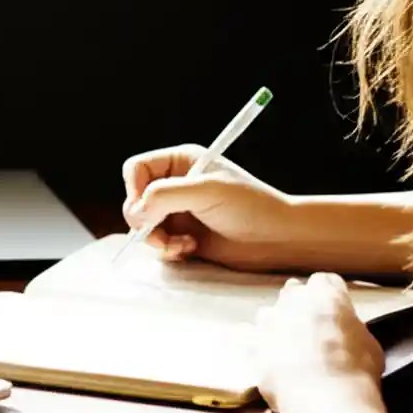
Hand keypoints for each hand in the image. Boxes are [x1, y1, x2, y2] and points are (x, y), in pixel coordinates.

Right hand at [121, 143, 296, 270]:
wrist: (279, 239)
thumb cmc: (251, 206)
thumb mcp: (206, 191)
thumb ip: (165, 196)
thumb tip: (136, 213)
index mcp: (180, 162)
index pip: (136, 169)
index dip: (133, 189)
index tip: (144, 210)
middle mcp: (175, 185)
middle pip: (135, 200)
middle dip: (144, 220)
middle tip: (160, 234)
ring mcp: (178, 212)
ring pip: (143, 225)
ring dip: (157, 239)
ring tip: (182, 245)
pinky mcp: (182, 236)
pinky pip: (157, 244)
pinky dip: (168, 250)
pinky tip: (190, 249)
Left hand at [254, 273, 384, 412]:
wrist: (325, 399)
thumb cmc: (356, 371)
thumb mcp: (369, 343)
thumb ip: (351, 327)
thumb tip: (344, 330)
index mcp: (325, 294)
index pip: (325, 281)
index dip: (331, 295)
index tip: (336, 310)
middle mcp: (292, 300)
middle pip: (293, 291)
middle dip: (301, 304)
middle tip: (312, 327)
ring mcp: (268, 322)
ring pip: (269, 313)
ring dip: (278, 323)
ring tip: (290, 345)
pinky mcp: (253, 345)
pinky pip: (250, 339)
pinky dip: (258, 345)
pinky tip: (268, 356)